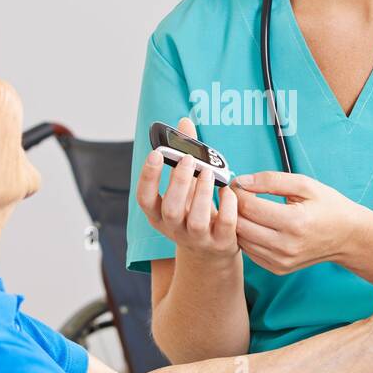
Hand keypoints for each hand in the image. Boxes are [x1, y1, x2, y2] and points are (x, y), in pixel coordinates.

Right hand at [136, 117, 238, 261]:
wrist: (211, 250)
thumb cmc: (195, 209)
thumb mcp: (185, 185)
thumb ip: (184, 154)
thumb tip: (185, 122)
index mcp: (158, 213)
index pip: (144, 198)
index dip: (148, 177)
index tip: (155, 154)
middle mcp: (173, 228)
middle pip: (169, 209)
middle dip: (178, 182)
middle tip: (188, 159)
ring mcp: (197, 238)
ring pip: (195, 219)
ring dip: (201, 193)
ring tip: (208, 172)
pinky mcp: (220, 243)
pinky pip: (225, 225)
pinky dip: (227, 206)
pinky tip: (228, 190)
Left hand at [232, 170, 357, 273]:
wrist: (347, 237)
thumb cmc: (328, 207)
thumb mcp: (305, 184)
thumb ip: (271, 180)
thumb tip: (242, 181)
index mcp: (294, 222)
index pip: (249, 206)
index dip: (238, 192)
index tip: (238, 184)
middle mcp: (286, 246)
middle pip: (240, 225)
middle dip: (233, 207)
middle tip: (238, 195)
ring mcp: (282, 260)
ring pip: (241, 240)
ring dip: (238, 223)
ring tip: (247, 209)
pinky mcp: (278, 268)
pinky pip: (249, 252)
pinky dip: (247, 237)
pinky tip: (256, 225)